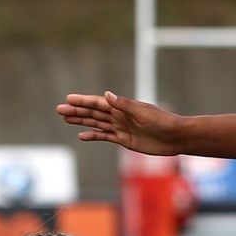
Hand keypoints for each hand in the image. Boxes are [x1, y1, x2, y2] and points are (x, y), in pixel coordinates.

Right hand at [57, 91, 183, 154]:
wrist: (176, 137)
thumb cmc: (163, 122)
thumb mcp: (143, 112)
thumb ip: (124, 105)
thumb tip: (106, 95)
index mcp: (124, 107)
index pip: (99, 103)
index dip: (83, 101)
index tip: (68, 99)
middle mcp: (120, 116)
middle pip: (94, 112)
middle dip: (77, 111)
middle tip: (59, 109)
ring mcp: (122, 127)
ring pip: (97, 123)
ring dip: (82, 121)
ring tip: (66, 118)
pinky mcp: (125, 140)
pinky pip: (105, 136)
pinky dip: (94, 135)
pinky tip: (82, 135)